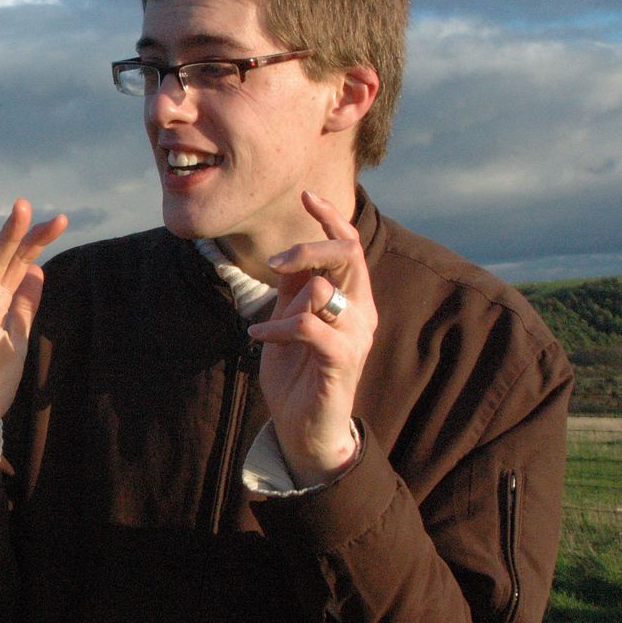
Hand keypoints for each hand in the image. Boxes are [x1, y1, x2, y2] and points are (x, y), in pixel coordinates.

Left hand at [248, 191, 376, 486]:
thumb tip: (287, 254)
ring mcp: (355, 336)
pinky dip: (276, 327)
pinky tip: (259, 335)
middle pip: (346, 255)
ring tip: (264, 326)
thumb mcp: (290, 318)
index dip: (330, 218)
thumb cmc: (298, 371)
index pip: (350, 245)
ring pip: (325, 289)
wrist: (305, 427)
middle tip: (274, 263)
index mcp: (352, 297)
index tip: (307, 195)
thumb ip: (294, 288)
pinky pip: (307, 327)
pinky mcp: (341, 360)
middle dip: (307, 248)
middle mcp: (361, 311)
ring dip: (283, 301)